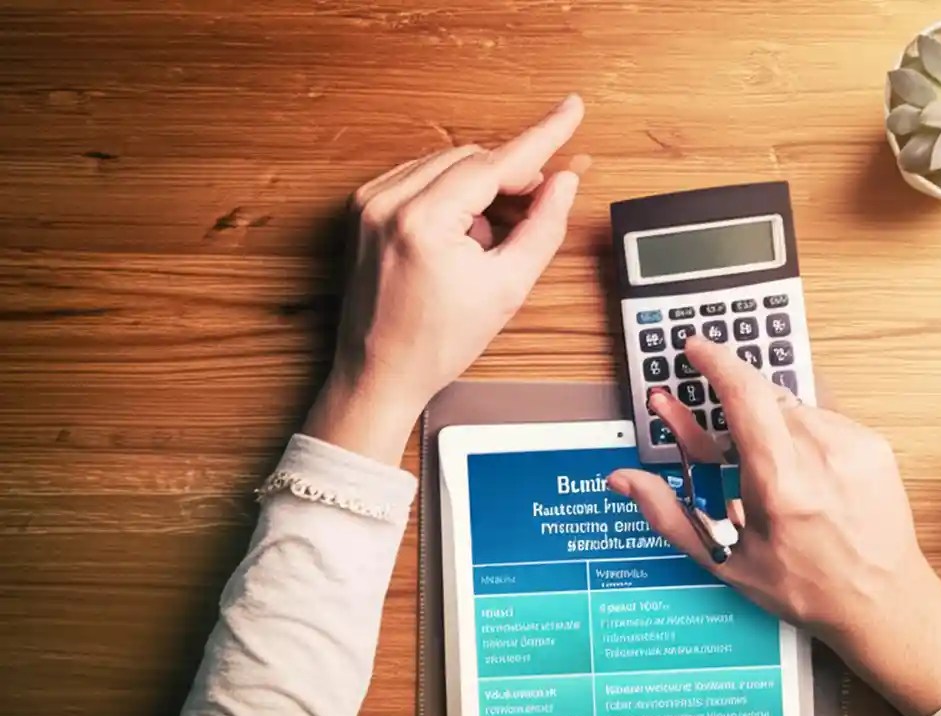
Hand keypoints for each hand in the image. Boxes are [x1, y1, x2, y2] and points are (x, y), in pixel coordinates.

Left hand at [303, 95, 584, 464]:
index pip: (496, 161)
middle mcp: (388, 202)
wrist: (379, 373)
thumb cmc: (435, 343)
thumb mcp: (506, 288)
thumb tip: (564, 183)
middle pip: (472, 158)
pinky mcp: (362, 209)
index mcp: (423, 221)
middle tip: (539, 204)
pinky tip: (459, 235)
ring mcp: (369, 203)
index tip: (570, 109)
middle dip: (511, 176)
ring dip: (479, 189)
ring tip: (489, 239)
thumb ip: (543, 227)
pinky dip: (450, 195)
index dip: (542, 136)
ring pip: (447, 165)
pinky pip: (420, 178)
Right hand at [607, 337, 940, 715]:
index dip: (715, 361)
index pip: (744, 393)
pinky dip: (803, 437)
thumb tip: (624, 480)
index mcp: (779, 481)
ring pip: (793, 407)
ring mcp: (852, 444)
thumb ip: (669, 513)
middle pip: (763, 398)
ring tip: (773, 478)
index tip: (694, 347)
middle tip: (718, 436)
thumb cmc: (805, 586)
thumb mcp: (726, 559)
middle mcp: (819, 452)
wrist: (883, 601)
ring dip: (770, 426)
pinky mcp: (873, 443)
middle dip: (734, 407)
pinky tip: (806, 477)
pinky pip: (823, 419)